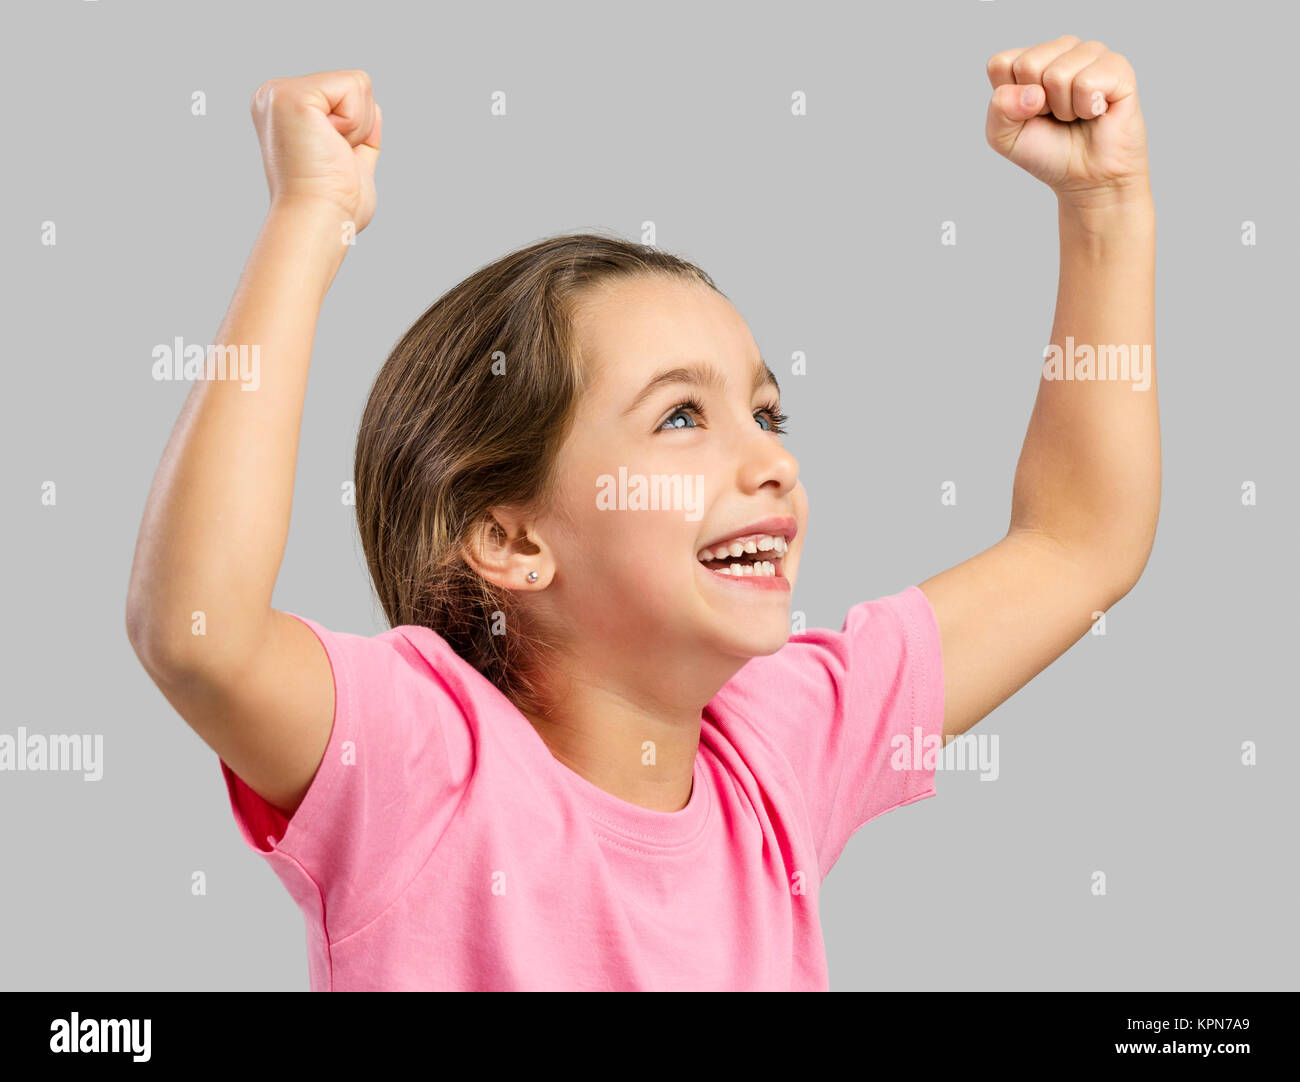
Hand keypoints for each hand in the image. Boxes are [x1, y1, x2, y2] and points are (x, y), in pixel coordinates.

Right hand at [249, 69, 381, 229]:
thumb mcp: (352, 161)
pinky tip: (329, 144)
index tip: (332, 160)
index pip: (347, 96)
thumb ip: (359, 135)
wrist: (318, 221)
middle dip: (360, 128)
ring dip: (358, 128)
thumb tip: (374, 110)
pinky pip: (354, 86)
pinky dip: (355, 123)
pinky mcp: (291, 94)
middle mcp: (276, 96)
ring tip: (329, 153)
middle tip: (332, 158)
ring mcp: (280, 93)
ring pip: (358, 84)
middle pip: (356, 86)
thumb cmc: (334, 207)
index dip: (357, 132)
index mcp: (287, 111)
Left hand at [985, 37, 1148, 205]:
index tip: (1028, 114)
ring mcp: (1090, 53)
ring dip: (1063, 109)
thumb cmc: (1046, 151)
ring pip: (1057, 74)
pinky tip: (1095, 112)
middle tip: (1055, 116)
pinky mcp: (1117, 67)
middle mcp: (1060, 49)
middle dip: (1037, 105)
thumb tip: (1033, 93)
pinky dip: (1086, 109)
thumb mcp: (1005, 137)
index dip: (1009, 101)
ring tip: (1076, 115)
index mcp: (1029, 59)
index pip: (1000, 63)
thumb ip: (999, 109)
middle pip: (1028, 64)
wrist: (1086, 177)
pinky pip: (1086, 83)